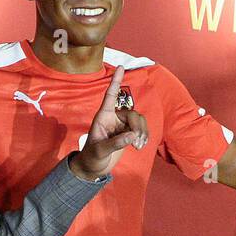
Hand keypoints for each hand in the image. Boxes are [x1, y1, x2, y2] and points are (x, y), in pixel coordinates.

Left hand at [70, 65, 148, 179]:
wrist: (94, 168)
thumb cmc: (91, 158)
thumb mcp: (100, 151)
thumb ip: (115, 143)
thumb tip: (132, 136)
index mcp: (103, 116)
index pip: (111, 95)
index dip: (115, 81)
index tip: (121, 67)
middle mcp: (113, 118)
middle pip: (132, 114)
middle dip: (137, 127)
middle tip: (136, 142)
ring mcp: (122, 125)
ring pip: (139, 120)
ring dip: (142, 133)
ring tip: (139, 146)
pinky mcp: (128, 133)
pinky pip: (141, 128)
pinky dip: (144, 136)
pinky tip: (141, 146)